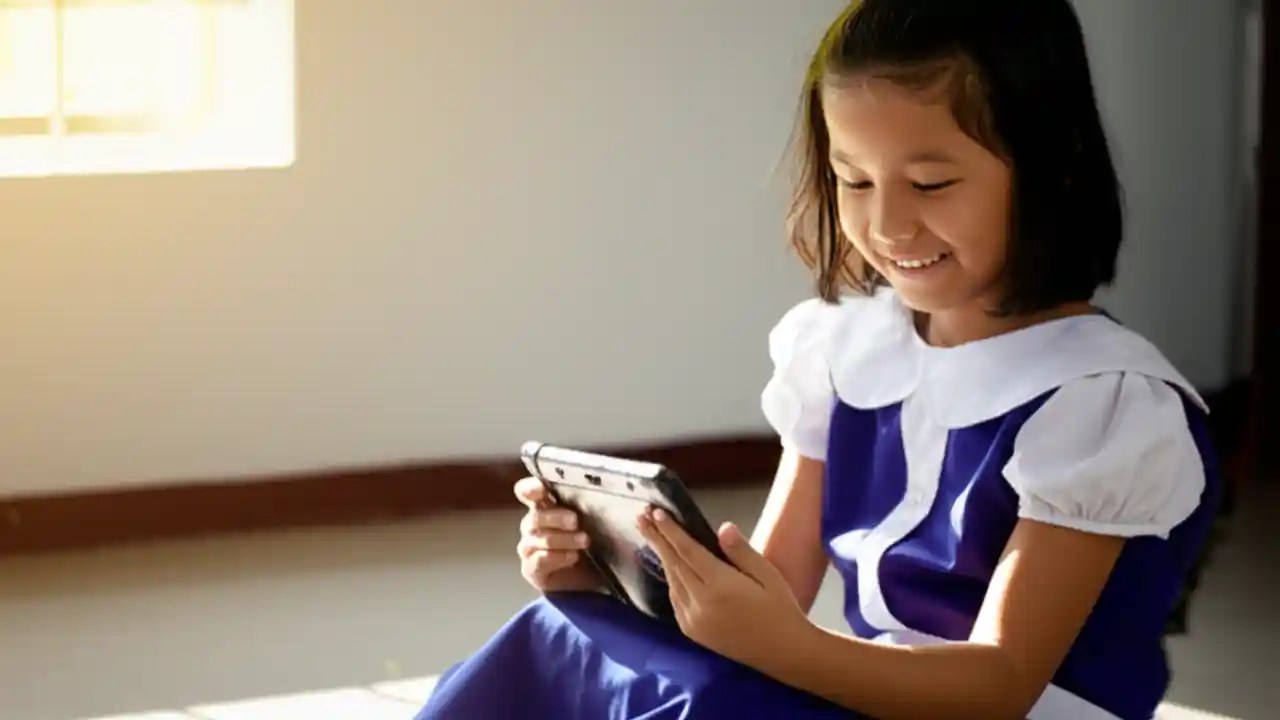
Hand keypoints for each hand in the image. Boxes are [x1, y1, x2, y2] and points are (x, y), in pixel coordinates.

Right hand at [515, 477, 603, 592]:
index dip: (530, 488)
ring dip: (562, 538)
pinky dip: (557, 557)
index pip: (527, 492)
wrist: (594, 583)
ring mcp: (529, 548)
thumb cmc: (595, 545)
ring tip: (584, 541)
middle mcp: (533, 525)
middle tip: (576, 520)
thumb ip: (596, 506)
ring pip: (539, 539)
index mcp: (546, 507)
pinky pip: (539, 561)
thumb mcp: (599, 523)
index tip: (542, 489)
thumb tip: (617, 488)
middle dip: (556, 517)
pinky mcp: (532, 570)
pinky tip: (572, 557)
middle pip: (535, 516)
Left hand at [637, 507, 814, 668]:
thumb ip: (742, 551)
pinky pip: (675, 599)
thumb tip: (723, 527)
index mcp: (720, 586)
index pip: (688, 551)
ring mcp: (693, 620)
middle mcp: (700, 603)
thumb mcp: (768, 575)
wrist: (783, 653)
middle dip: (657, 539)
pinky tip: (671, 567)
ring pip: (672, 581)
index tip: (656, 513)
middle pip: (673, 564)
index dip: (670, 531)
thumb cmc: (780, 609)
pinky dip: (672, 579)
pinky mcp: (692, 632)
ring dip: (662, 557)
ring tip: (653, 536)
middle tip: (641, 518)